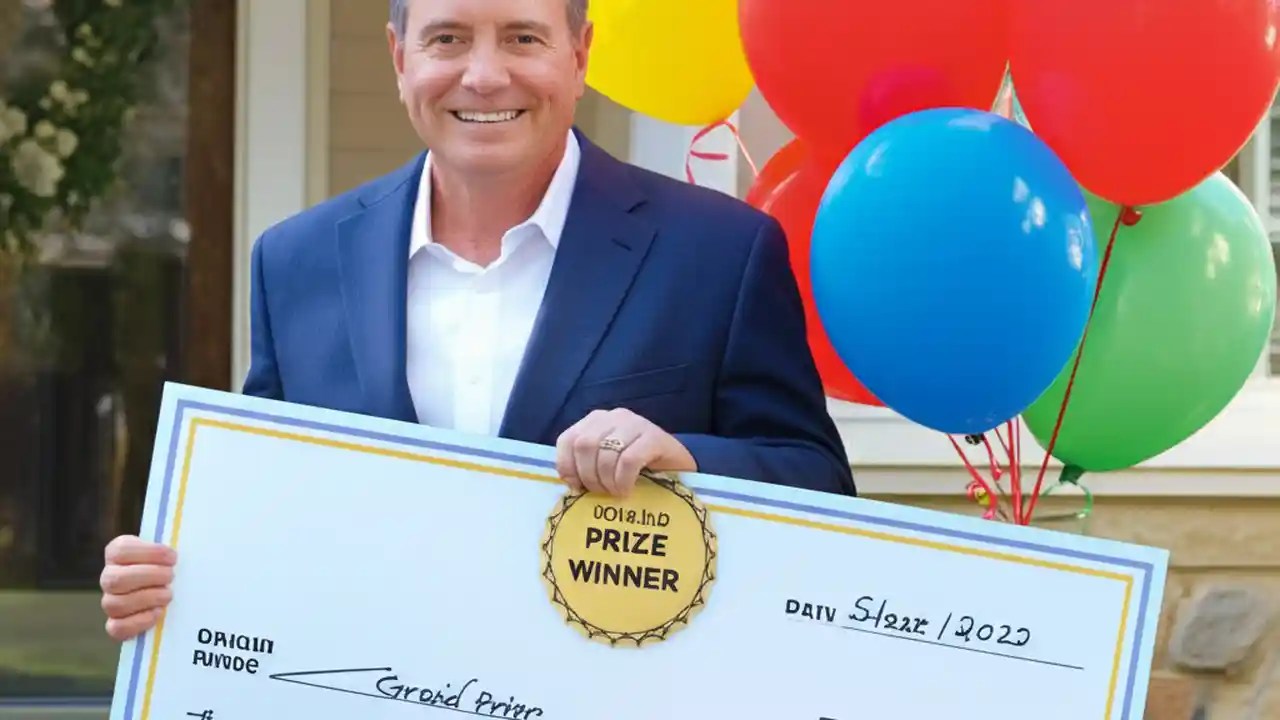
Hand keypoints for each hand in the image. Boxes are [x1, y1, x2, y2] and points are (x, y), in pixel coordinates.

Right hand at [100, 535, 176, 640]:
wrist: (172, 588)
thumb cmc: (172, 566)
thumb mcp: (170, 553)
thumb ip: (170, 549)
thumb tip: (186, 546)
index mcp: (118, 554)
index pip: (121, 550)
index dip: (148, 553)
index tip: (173, 557)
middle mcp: (109, 577)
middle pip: (116, 579)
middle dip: (148, 577)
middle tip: (171, 576)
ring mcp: (111, 602)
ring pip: (115, 604)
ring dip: (146, 598)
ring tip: (168, 594)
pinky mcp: (116, 625)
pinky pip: (116, 627)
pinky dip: (139, 621)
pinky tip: (158, 613)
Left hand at [555, 408, 696, 496]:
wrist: (678, 470)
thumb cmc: (638, 471)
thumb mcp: (605, 466)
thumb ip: (585, 467)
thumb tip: (569, 482)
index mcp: (595, 421)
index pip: (567, 440)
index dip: (568, 467)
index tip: (578, 487)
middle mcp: (613, 417)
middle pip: (584, 445)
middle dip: (589, 476)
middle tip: (602, 493)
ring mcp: (636, 423)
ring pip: (605, 453)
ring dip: (607, 481)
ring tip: (616, 493)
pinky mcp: (655, 436)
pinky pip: (629, 460)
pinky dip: (624, 480)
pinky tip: (628, 490)